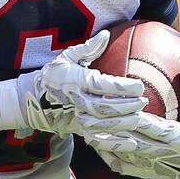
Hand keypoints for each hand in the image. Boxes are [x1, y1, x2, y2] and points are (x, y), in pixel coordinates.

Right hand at [16, 30, 146, 135]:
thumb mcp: (68, 57)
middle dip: (125, 106)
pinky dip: (114, 144)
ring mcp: (78, 116)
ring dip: (122, 123)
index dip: (120, 87)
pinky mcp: (80, 129)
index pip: (100, 85)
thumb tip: (106, 34)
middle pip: (103, 107)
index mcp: (76, 80)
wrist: (36, 98)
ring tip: (140, 117)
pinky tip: (131, 143)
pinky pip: (97, 140)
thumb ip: (88, 48)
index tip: (139, 86)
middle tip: (143, 101)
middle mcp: (77, 99)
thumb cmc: (56, 73)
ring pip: (101, 124)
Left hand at [80, 63, 179, 178]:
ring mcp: (149, 164)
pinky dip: (106, 154)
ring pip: (120, 152)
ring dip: (102, 140)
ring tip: (84, 126)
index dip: (130, 115)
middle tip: (88, 112)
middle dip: (108, 126)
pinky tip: (93, 142)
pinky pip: (120, 164)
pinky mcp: (142, 172)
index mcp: (175, 137)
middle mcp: (159, 152)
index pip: (148, 124)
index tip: (115, 102)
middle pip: (128, 137)